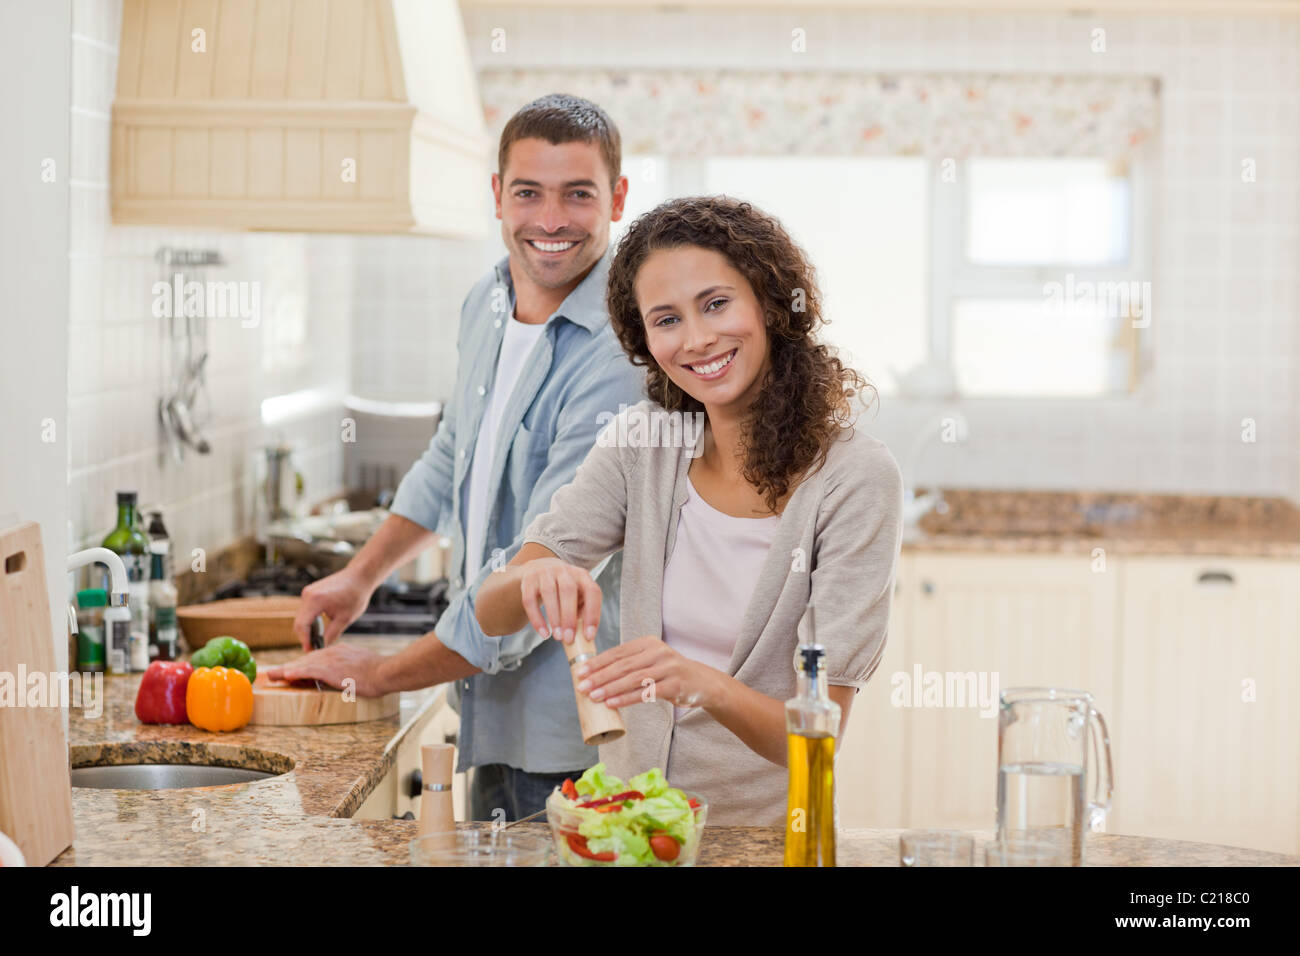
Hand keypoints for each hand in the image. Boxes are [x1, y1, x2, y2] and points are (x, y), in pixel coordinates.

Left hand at [262, 643, 386, 696]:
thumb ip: (348, 670)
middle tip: (272, 673)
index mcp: (339, 652)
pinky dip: (298, 672)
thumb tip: (342, 678)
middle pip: (306, 660)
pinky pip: (310, 670)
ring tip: (272, 675)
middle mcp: (333, 653)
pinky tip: (287, 675)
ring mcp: (332, 660)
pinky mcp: (332, 669)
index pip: (315, 658)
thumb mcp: (360, 668)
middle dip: (289, 667)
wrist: (386, 671)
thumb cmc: (379, 673)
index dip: (300, 666)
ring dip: (287, 670)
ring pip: (304, 664)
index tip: (289, 671)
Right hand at [292, 567, 373, 649]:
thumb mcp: (345, 618)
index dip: (304, 640)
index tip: (310, 651)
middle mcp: (307, 594)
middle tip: (314, 649)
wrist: (359, 576)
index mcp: (315, 600)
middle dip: (305, 636)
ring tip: (317, 640)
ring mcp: (308, 592)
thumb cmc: (355, 595)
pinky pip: (305, 610)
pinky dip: (310, 620)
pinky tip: (318, 629)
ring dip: (307, 629)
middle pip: (299, 622)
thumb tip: (322, 648)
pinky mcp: (310, 592)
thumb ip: (331, 634)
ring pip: (301, 616)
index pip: (302, 625)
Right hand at [518, 558, 601, 643]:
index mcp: (582, 575)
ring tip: (557, 637)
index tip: (589, 636)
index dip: (592, 614)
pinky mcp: (529, 580)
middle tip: (569, 639)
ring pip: (549, 593)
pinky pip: (530, 600)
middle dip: (569, 617)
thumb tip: (584, 635)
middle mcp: (565, 571)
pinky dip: (536, 618)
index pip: (592, 592)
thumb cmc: (565, 590)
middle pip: (568, 590)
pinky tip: (544, 633)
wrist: (541, 568)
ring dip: (554, 618)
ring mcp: (545, 572)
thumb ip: (583, 611)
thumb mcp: (579, 595)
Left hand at [574, 635, 714, 708]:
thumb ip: (629, 664)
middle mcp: (658, 652)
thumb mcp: (651, 661)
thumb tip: (595, 676)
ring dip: (610, 688)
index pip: (618, 652)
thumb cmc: (669, 673)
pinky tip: (613, 703)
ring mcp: (668, 668)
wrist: (702, 682)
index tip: (580, 672)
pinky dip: (627, 698)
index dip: (597, 662)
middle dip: (600, 677)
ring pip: (633, 679)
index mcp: (648, 643)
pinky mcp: (675, 685)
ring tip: (593, 696)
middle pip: (623, 665)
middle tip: (582, 686)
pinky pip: (646, 693)